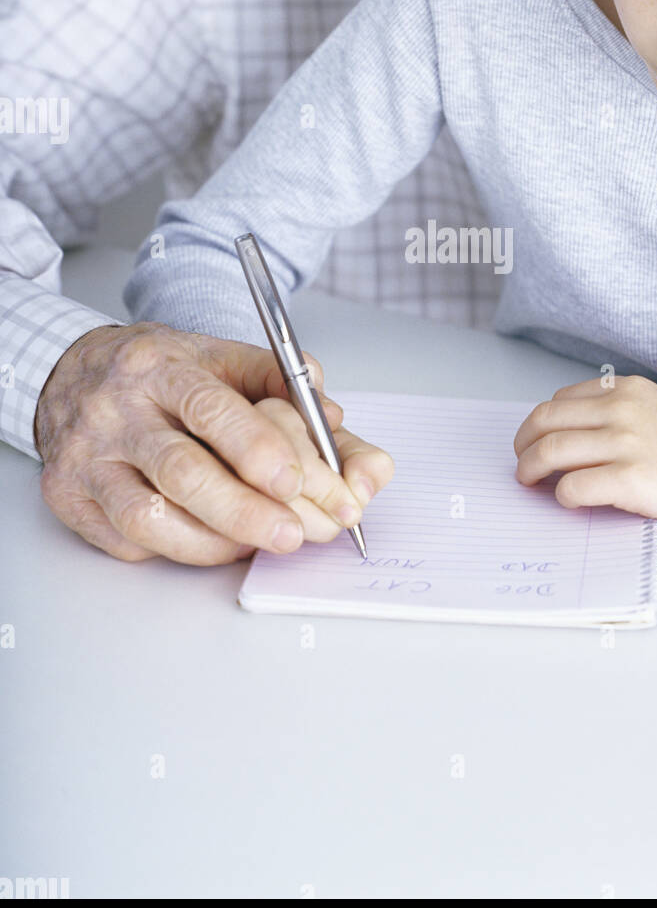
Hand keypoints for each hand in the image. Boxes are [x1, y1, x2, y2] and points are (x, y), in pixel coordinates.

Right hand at [34, 322, 389, 564]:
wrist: (73, 375)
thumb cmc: (164, 372)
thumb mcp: (223, 358)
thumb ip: (285, 384)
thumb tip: (334, 419)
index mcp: (161, 367)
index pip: (208, 407)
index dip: (255, 446)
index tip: (295, 480)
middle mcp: (116, 412)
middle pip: (181, 471)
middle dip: (245, 511)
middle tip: (294, 534)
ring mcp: (87, 459)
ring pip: (149, 516)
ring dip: (215, 541)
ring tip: (260, 542)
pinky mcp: (70, 500)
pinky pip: (129, 541)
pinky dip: (180, 549)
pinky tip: (214, 541)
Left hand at [514, 374, 656, 545]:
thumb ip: (628, 416)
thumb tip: (580, 430)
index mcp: (631, 390)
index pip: (561, 400)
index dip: (541, 424)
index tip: (534, 442)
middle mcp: (624, 408)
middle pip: (544, 420)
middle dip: (524, 445)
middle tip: (522, 466)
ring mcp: (627, 442)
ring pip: (548, 451)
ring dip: (530, 470)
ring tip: (532, 485)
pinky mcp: (631, 479)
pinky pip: (571, 487)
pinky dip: (561, 496)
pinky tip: (569, 503)